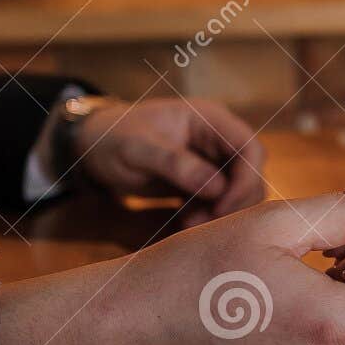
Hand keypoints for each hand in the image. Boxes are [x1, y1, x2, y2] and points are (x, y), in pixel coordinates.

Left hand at [71, 97, 266, 226]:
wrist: (93, 146)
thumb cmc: (112, 137)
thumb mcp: (136, 148)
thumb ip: (175, 164)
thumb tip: (216, 187)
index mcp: (209, 119)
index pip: (250, 149)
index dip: (246, 180)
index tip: (222, 208)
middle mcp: (218, 139)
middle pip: (251, 175)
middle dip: (233, 202)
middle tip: (199, 223)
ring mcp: (212, 161)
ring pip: (239, 193)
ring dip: (222, 213)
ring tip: (187, 224)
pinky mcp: (203, 182)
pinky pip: (220, 203)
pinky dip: (209, 217)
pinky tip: (183, 223)